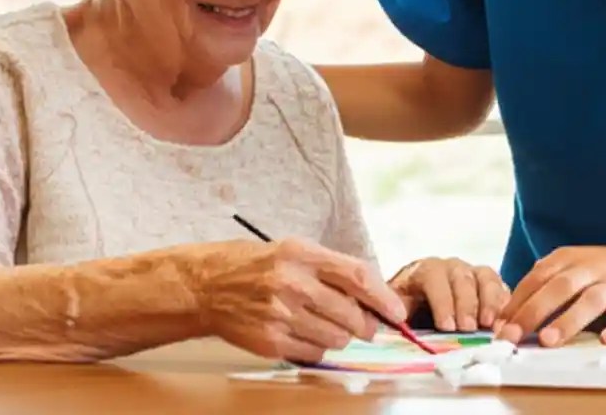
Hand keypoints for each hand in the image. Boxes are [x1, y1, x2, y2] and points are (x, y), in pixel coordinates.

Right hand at [191, 238, 406, 362]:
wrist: (208, 286)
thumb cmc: (258, 266)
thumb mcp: (295, 251)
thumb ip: (333, 269)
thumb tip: (376, 297)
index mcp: (301, 254)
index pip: (356, 276)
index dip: (383, 297)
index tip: (396, 311)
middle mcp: (291, 283)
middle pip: (351, 314)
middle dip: (366, 324)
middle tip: (364, 324)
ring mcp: (280, 314)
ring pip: (337, 338)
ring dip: (340, 335)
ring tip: (325, 323)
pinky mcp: (271, 340)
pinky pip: (315, 353)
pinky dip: (317, 346)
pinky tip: (304, 332)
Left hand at [388, 257, 509, 331]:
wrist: (423, 300)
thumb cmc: (410, 306)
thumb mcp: (397, 306)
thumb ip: (396, 309)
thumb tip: (397, 317)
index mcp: (425, 269)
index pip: (434, 277)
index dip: (442, 302)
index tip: (446, 326)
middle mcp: (451, 266)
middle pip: (462, 278)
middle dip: (466, 304)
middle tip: (468, 329)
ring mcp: (473, 273)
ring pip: (485, 279)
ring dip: (489, 302)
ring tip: (489, 325)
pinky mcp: (490, 284)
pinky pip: (501, 287)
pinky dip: (504, 304)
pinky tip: (504, 321)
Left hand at [494, 245, 605, 346]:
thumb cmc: (597, 273)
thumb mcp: (567, 269)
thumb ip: (540, 288)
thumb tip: (506, 318)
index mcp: (566, 259)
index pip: (535, 278)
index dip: (516, 302)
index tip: (498, 325)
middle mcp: (589, 268)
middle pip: (558, 287)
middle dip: (533, 312)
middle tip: (512, 336)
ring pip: (590, 300)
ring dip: (568, 321)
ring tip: (549, 341)